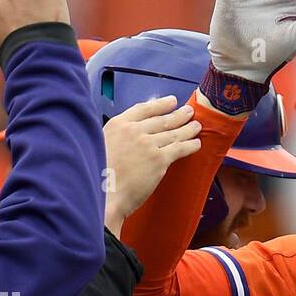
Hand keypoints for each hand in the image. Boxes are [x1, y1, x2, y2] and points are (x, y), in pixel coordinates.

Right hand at [102, 96, 201, 234]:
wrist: (104, 193)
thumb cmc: (98, 176)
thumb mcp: (100, 145)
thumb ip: (117, 137)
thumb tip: (127, 138)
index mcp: (118, 125)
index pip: (144, 109)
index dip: (160, 105)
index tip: (171, 101)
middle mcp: (134, 130)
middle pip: (162, 120)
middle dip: (179, 115)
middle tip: (189, 112)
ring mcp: (147, 144)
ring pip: (173, 133)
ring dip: (188, 128)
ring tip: (197, 126)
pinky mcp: (159, 160)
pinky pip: (179, 148)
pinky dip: (190, 145)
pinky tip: (196, 143)